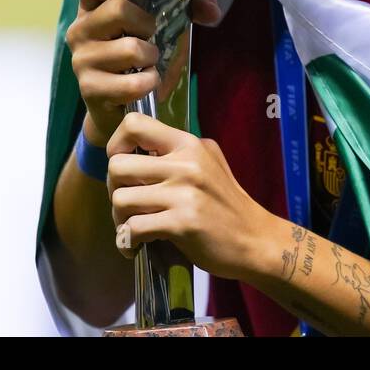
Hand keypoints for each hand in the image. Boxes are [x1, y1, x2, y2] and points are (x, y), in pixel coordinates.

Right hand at [65, 0, 220, 146]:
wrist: (121, 107)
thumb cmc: (141, 55)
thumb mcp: (163, 23)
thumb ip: (189, 4)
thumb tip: (213, 9)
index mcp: (92, 6)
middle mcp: (80, 29)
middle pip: (117, 8)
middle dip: (147, 22)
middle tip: (151, 34)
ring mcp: (81, 59)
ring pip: (129, 48)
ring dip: (151, 56)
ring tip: (150, 61)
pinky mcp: (90, 89)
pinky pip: (131, 83)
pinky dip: (148, 82)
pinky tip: (146, 82)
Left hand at [105, 111, 272, 281]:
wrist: (255, 240)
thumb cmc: (227, 203)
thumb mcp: (209, 162)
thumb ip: (177, 152)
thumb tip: (139, 148)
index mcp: (189, 144)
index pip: (134, 124)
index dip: (117, 145)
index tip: (124, 167)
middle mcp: (185, 164)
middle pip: (117, 165)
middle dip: (114, 189)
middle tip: (127, 204)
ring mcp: (184, 194)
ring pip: (120, 199)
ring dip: (119, 219)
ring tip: (132, 227)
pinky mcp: (182, 223)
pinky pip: (134, 228)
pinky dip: (128, 241)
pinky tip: (136, 246)